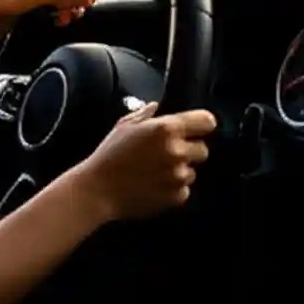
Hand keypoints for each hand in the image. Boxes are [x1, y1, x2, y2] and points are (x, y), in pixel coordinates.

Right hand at [66, 101, 217, 221]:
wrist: (97, 190)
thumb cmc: (108, 156)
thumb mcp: (124, 126)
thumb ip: (145, 113)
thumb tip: (157, 106)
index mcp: (167, 129)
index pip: (207, 121)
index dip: (201, 125)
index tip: (195, 130)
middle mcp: (177, 151)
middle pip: (203, 149)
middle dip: (189, 151)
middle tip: (166, 154)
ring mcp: (178, 176)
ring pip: (192, 171)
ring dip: (179, 171)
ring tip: (154, 172)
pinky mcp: (176, 197)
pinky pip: (184, 190)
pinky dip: (172, 189)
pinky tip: (153, 186)